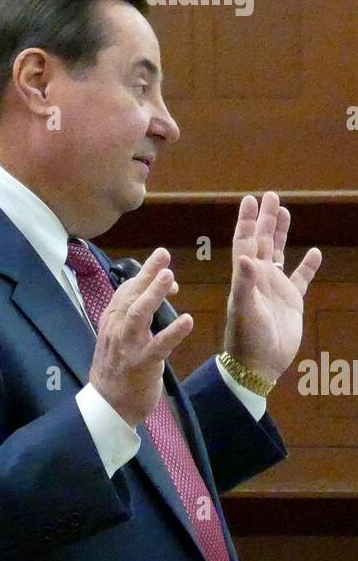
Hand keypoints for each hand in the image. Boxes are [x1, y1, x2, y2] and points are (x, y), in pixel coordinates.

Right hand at [89, 248, 192, 427]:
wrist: (108, 406)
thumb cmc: (117, 370)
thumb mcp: (118, 338)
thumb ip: (134, 316)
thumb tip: (156, 292)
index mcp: (112, 323)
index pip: (125, 291)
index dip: (143, 276)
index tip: (162, 266)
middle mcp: (117, 331)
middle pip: (130, 296)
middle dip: (147, 274)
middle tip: (163, 255)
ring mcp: (128, 348)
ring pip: (139, 316)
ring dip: (154, 295)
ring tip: (169, 277)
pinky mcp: (142, 365)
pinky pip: (158, 346)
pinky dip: (173, 333)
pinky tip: (187, 320)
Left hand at [224, 192, 321, 382]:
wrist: (259, 365)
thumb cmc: (247, 338)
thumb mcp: (244, 309)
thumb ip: (244, 282)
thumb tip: (245, 255)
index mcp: (246, 277)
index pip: (245, 242)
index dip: (247, 221)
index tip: (251, 200)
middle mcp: (259, 278)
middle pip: (263, 241)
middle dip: (266, 219)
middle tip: (271, 196)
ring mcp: (275, 288)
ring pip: (279, 254)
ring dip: (282, 234)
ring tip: (285, 212)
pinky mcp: (291, 301)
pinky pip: (300, 278)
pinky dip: (307, 266)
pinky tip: (315, 253)